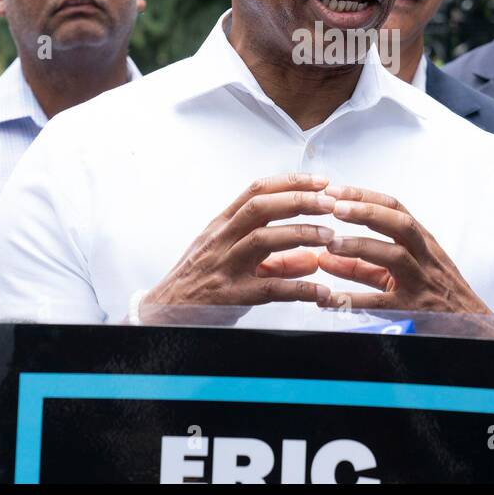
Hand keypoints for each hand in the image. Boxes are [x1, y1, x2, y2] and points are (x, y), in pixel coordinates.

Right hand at [141, 173, 335, 320]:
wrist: (164, 313)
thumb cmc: (198, 282)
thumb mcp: (231, 259)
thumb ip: (275, 259)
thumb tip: (312, 259)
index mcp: (222, 225)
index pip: (256, 191)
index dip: (290, 183)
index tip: (320, 181)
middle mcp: (222, 240)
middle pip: (261, 207)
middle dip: (298, 200)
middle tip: (329, 202)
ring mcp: (225, 266)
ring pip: (263, 240)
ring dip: (300, 234)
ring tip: (329, 236)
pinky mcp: (231, 295)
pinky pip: (269, 288)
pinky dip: (299, 288)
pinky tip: (321, 290)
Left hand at [316, 185, 493, 328]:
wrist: (470, 328)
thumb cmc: (436, 295)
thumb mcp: (403, 273)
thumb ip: (364, 265)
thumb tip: (325, 255)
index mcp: (422, 243)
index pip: (395, 209)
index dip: (365, 197)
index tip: (336, 190)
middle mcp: (424, 258)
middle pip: (399, 224)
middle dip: (366, 212)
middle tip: (335, 207)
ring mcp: (421, 283)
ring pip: (395, 256)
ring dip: (361, 246)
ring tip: (331, 244)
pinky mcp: (413, 310)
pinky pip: (380, 303)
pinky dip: (352, 300)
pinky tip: (329, 299)